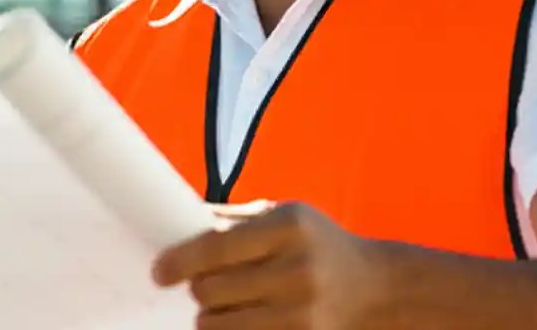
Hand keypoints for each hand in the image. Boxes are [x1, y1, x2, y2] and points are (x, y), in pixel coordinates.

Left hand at [152, 202, 389, 328]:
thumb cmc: (319, 245)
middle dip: (198, 289)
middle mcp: (297, 269)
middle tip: (202, 285)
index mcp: (290, 227)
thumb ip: (233, 220)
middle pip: (211, 290)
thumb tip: (178, 222)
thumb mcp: (284, 217)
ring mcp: (301, 312)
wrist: (377, 290)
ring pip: (219, 323)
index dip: (180, 261)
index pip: (216, 246)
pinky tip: (242, 319)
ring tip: (223, 304)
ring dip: (210, 316)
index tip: (159, 271)